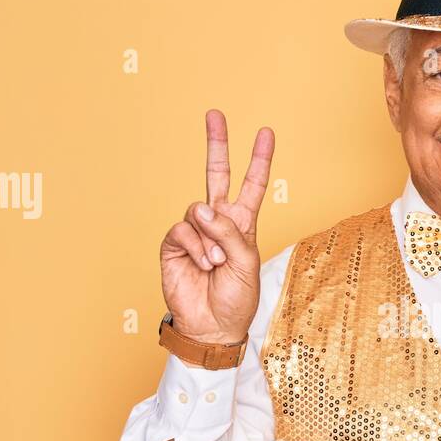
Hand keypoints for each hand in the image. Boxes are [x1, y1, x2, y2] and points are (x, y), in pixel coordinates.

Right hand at [159, 109, 274, 344]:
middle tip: (215, 114)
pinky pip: (182, 229)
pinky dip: (194, 245)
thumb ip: (228, 232)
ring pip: (197, 210)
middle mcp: (218, 223)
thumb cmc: (236, 299)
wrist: (212, 327)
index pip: (251, 186)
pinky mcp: (173, 244)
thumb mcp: (245, 264)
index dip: (259, 160)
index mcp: (242, 225)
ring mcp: (195, 232)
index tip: (266, 132)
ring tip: (215, 263)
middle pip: (216, 175)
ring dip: (209, 237)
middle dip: (216, 144)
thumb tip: (201, 206)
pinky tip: (202, 262)